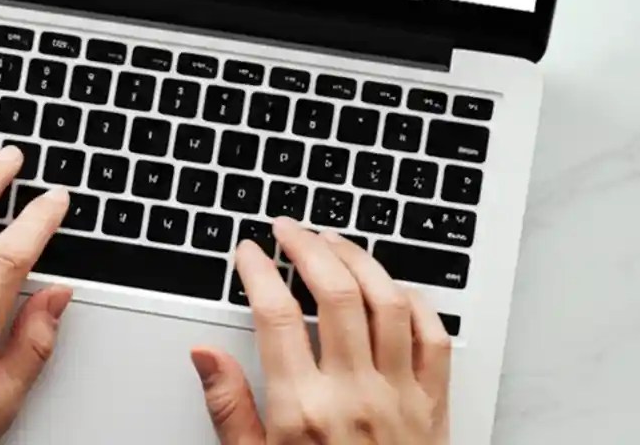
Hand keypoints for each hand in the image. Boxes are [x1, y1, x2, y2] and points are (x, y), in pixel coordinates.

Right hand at [191, 218, 451, 443]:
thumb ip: (228, 408)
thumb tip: (204, 355)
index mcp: (302, 410)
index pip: (275, 314)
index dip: (257, 270)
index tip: (247, 252)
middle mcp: (354, 395)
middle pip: (335, 292)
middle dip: (308, 246)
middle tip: (288, 229)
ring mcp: (400, 397)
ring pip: (387, 301)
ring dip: (359, 260)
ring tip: (334, 242)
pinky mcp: (435, 406)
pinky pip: (434, 336)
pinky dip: (414, 302)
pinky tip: (390, 288)